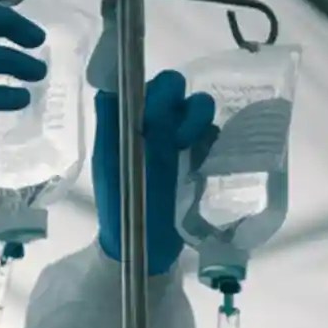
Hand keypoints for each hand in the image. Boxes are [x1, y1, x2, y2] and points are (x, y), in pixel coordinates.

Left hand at [94, 72, 214, 273]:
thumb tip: (120, 86)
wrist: (146, 247)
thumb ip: (120, 124)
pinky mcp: (199, 154)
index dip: (145, 85)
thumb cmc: (122, 205)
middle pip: (171, 85)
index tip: (150, 106)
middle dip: (174, 101)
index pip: (135, 80)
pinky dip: (209, 141)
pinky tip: (201, 161)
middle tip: (171, 131)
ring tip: (185, 146)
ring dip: (194, 118)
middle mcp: (151, 122)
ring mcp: (177, 137)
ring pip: (196, 104)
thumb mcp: (114, 164)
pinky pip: (212, 132)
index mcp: (123, 121)